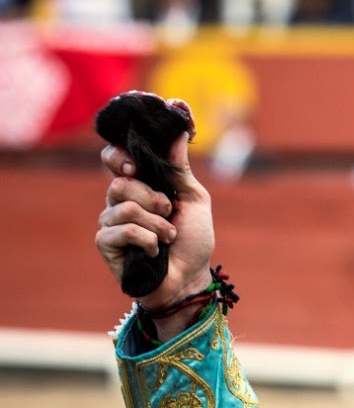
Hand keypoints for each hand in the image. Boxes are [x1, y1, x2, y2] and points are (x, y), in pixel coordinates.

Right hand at [95, 124, 216, 332]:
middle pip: (121, 181)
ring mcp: (110, 221)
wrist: (190, 277)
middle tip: (166, 210)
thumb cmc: (193, 240)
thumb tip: (177, 130)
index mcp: (140, 185)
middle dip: (151, 197)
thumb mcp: (194, 199)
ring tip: (167, 236)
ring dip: (156, 223)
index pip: (114, 158)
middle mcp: (120, 200)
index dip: (119, 156)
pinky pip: (123, 229)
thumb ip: (180, 167)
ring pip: (124, 203)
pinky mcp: (105, 242)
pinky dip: (147, 239)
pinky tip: (153, 251)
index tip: (134, 165)